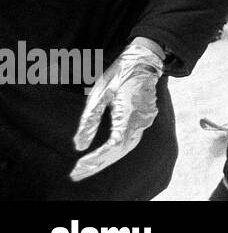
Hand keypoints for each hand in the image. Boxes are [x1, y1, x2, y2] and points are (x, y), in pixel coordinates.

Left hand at [70, 39, 164, 181]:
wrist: (144, 59)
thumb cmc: (119, 74)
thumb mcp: (99, 93)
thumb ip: (89, 121)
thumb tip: (78, 146)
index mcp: (129, 113)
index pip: (113, 145)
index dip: (96, 158)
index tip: (78, 166)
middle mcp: (141, 120)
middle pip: (120, 151)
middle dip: (98, 164)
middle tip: (77, 173)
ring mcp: (146, 120)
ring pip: (126, 147)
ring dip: (107, 159)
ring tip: (86, 166)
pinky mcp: (145, 119)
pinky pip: (130, 139)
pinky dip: (115, 150)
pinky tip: (102, 153)